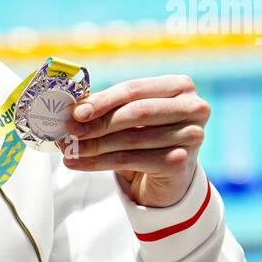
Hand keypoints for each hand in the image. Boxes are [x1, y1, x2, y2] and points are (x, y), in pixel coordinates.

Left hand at [58, 74, 209, 207]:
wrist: (167, 175)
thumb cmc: (146, 136)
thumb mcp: (129, 116)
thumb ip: (107, 108)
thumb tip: (73, 111)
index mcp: (179, 86)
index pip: (134, 89)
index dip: (103, 100)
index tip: (76, 112)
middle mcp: (192, 107)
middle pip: (136, 112)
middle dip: (98, 123)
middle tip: (69, 132)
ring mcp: (191, 135)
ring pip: (131, 139)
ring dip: (94, 145)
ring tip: (69, 149)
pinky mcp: (181, 162)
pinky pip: (131, 160)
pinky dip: (98, 162)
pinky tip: (78, 163)